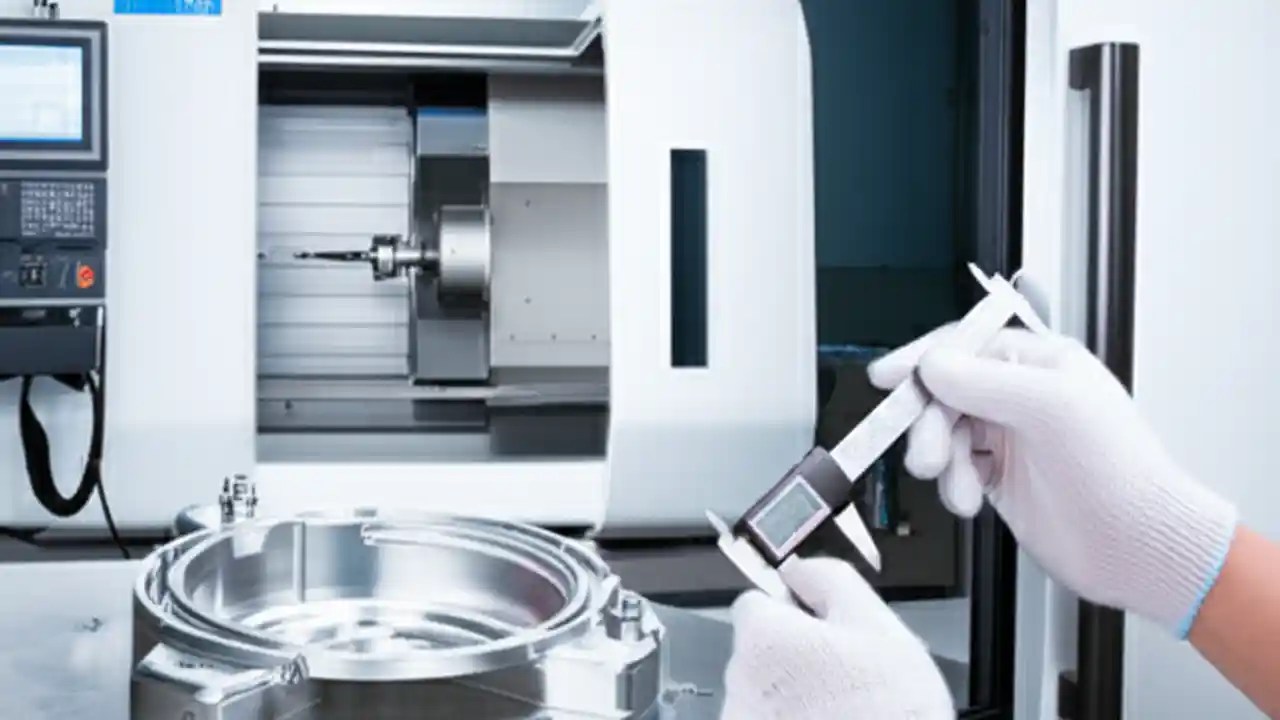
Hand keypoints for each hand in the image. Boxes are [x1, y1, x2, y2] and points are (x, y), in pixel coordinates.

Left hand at [721, 558, 954, 719]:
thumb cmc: (890, 712)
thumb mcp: (878, 626)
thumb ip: (830, 580)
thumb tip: (801, 568)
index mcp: (763, 636)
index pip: (758, 603)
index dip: (795, 613)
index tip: (823, 630)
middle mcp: (739, 682)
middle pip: (760, 652)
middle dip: (796, 658)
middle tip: (845, 677)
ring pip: (765, 694)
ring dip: (794, 697)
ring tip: (844, 712)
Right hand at [868, 327, 1236, 635]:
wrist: (1138, 543)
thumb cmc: (1118, 470)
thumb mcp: (1049, 406)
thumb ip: (983, 380)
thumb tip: (932, 364)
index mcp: (1039, 363)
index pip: (965, 346)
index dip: (923, 359)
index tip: (888, 377)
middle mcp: (1022, 396)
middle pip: (946, 393)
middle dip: (929, 424)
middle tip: (927, 456)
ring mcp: (1012, 438)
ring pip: (946, 433)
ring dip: (941, 461)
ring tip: (956, 487)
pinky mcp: (1002, 479)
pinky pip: (956, 470)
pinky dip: (952, 485)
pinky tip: (968, 499)